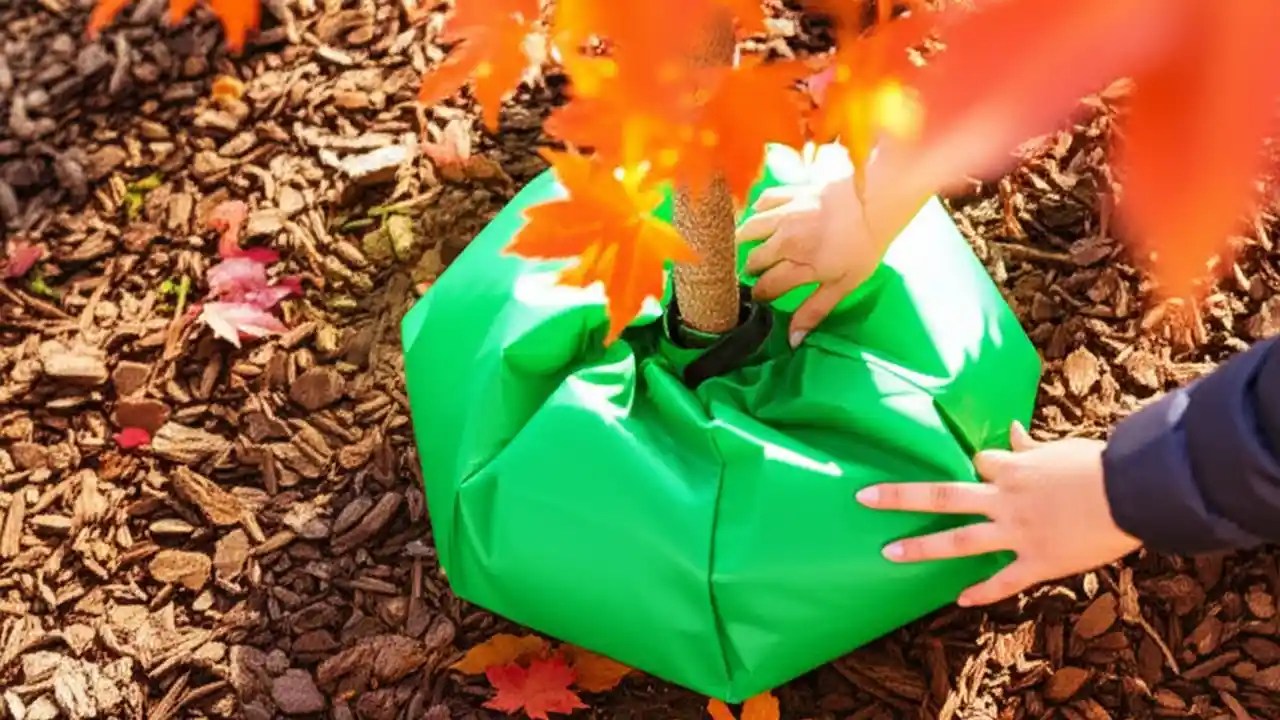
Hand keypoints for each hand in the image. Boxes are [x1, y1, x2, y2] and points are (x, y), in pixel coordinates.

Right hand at [734, 148, 890, 347]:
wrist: (878, 199)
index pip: (766, 286)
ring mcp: (785, 214)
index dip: (761, 295)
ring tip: (750, 248)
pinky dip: (758, 211)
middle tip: (757, 274)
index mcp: (800, 265)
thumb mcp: (845, 284)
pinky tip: (762, 217)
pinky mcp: (789, 193)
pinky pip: (762, 202)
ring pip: (749, 229)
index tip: (762, 298)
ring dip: (745, 242)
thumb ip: (815, 310)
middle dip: (752, 270)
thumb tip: (792, 340)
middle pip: (753, 260)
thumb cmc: (865, 245)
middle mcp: (785, 241)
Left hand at [855, 422, 1141, 606]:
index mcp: (1014, 468)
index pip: (977, 463)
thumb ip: (1032, 447)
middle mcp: (1005, 499)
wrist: (1136, 492)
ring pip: (959, 541)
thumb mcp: (1062, 449)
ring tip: (889, 553)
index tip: (967, 469)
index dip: (971, 466)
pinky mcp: (1038, 561)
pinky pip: (1004, 581)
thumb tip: (1012, 430)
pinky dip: (982, 592)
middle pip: (942, 496)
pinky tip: (959, 599)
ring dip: (922, 548)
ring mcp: (1017, 533)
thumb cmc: (1102, 466)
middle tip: (864, 497)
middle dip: (900, 496)